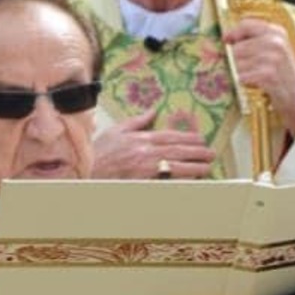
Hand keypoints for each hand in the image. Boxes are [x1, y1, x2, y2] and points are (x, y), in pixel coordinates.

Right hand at [93, 110, 215, 179]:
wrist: (84, 173)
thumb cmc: (98, 154)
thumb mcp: (115, 131)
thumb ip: (136, 121)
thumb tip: (152, 111)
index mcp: (139, 138)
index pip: (169, 136)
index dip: (188, 137)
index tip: (201, 139)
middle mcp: (144, 152)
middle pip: (177, 150)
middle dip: (196, 151)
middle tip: (210, 152)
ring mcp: (144, 168)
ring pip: (175, 165)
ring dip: (193, 166)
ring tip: (207, 166)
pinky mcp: (142, 183)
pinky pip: (165, 181)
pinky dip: (179, 180)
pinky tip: (191, 181)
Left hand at [224, 18, 294, 134]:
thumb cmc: (280, 70)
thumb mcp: (273, 47)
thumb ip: (253, 38)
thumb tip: (227, 37)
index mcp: (277, 32)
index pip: (246, 25)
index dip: (234, 33)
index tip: (227, 40)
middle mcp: (276, 42)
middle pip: (238, 47)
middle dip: (239, 59)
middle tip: (253, 66)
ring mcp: (273, 59)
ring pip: (238, 63)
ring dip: (242, 72)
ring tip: (256, 75)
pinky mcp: (268, 75)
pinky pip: (242, 76)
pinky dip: (245, 82)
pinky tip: (257, 83)